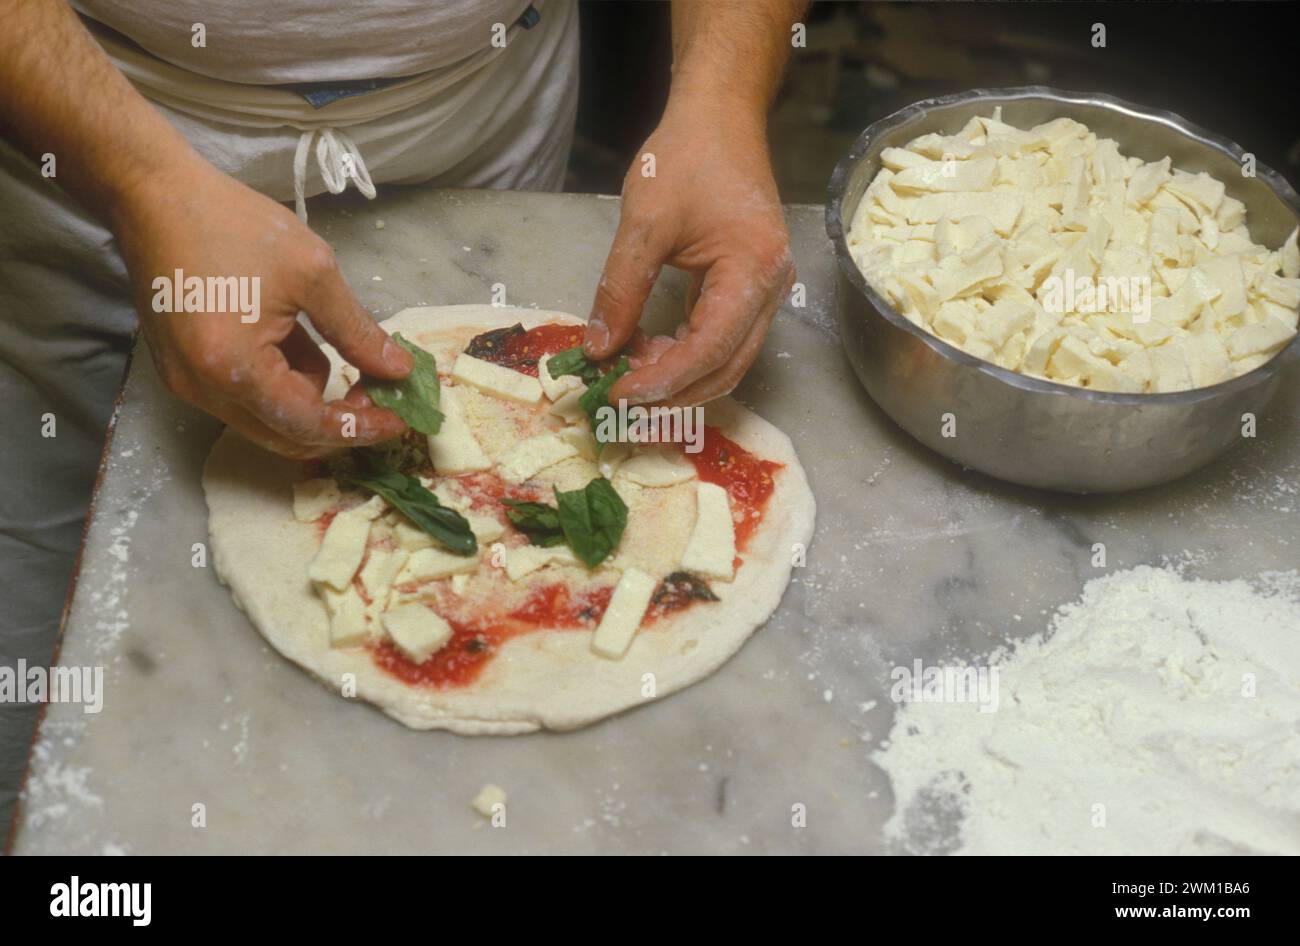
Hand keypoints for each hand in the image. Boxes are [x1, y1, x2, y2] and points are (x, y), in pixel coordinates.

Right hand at [117, 159, 411, 457]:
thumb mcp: (312, 273)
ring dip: (308, 400)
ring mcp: (187, 382)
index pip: (307, 424)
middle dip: (335, 423)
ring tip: (336, 354)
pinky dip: (280, 382)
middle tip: (377, 397)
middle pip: (284, 436)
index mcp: (233, 368)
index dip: (359, 427)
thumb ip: (358, 331)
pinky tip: (300, 344)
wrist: (153, 194)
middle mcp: (204, 389)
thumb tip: (398, 370)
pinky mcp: (183, 369)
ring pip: (265, 418)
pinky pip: (243, 395)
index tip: (401, 420)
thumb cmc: (231, 225)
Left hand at [584, 93, 794, 406]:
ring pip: (727, 359)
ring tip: (629, 370)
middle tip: (621, 401)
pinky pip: (724, 338)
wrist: (720, 119)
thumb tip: (598, 350)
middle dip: (673, 392)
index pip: (710, 350)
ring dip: (679, 376)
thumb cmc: (686, 159)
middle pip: (726, 367)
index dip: (664, 380)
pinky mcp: (752, 288)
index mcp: (753, 271)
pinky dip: (687, 353)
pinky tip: (649, 348)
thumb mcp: (643, 224)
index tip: (619, 394)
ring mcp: (767, 291)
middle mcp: (772, 290)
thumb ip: (620, 291)